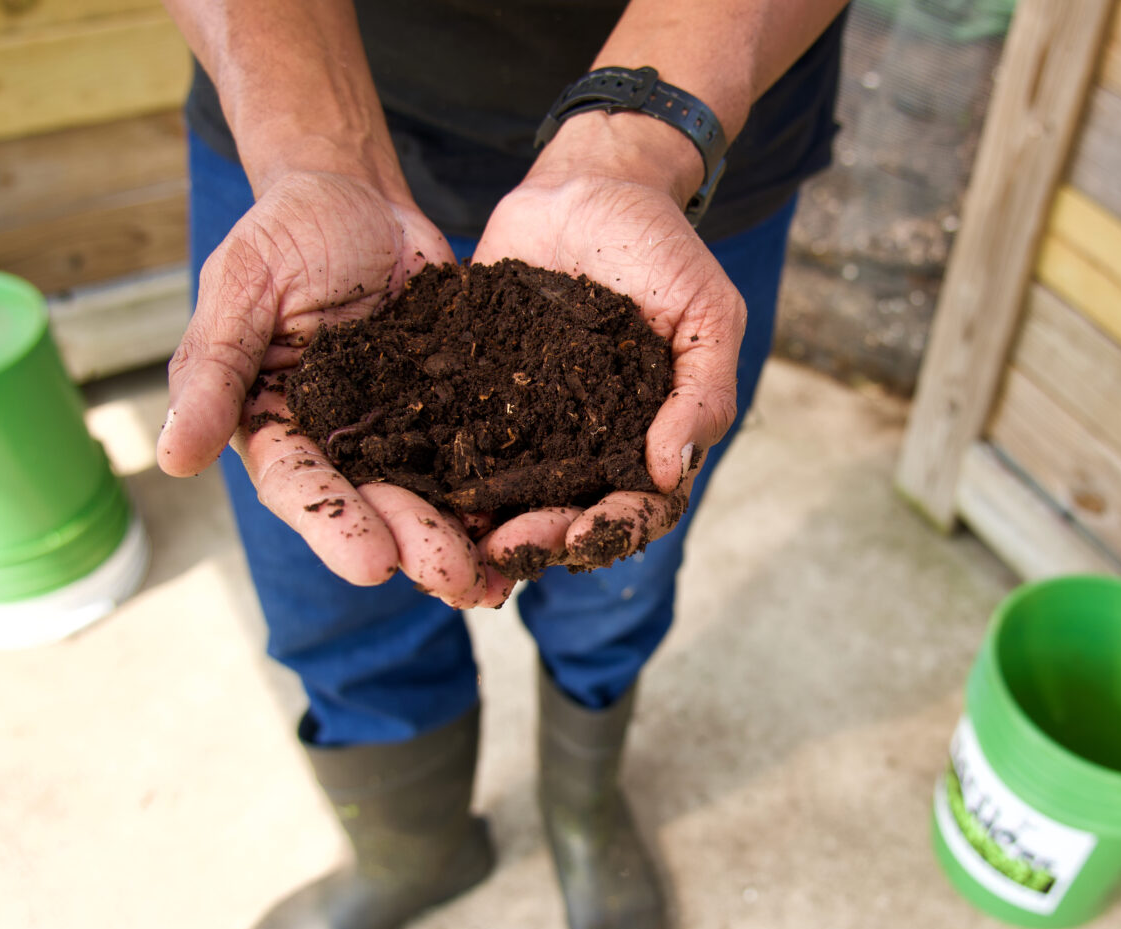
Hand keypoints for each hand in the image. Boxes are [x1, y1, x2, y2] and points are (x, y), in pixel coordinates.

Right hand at [158, 171, 510, 606]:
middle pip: (376, 508)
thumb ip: (213, 369)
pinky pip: (481, 457)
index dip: (336, 527)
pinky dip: (504, 494)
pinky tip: (534, 523)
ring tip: (497, 581)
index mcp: (278, 428)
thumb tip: (173, 458)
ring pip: (432, 498)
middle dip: (415, 546)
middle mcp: (340, 445)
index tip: (374, 564)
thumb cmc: (283, 233)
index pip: (302, 489)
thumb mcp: (240, 287)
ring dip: (463, 542)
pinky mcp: (454, 411)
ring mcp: (401, 432)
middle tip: (454, 579)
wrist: (357, 193)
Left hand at [471, 114, 747, 574]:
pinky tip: (414, 489)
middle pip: (566, 515)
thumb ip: (701, 390)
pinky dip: (439, 472)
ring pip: (509, 495)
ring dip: (485, 525)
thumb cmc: (660, 247)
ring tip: (457, 539)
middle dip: (539, 540)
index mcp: (648, 438)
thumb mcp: (705, 312)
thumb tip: (671, 471)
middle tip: (505, 550)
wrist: (586, 186)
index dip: (611, 530)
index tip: (579, 536)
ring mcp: (531, 425)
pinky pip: (457, 442)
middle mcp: (588, 445)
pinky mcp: (477, 395)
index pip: (637, 506)